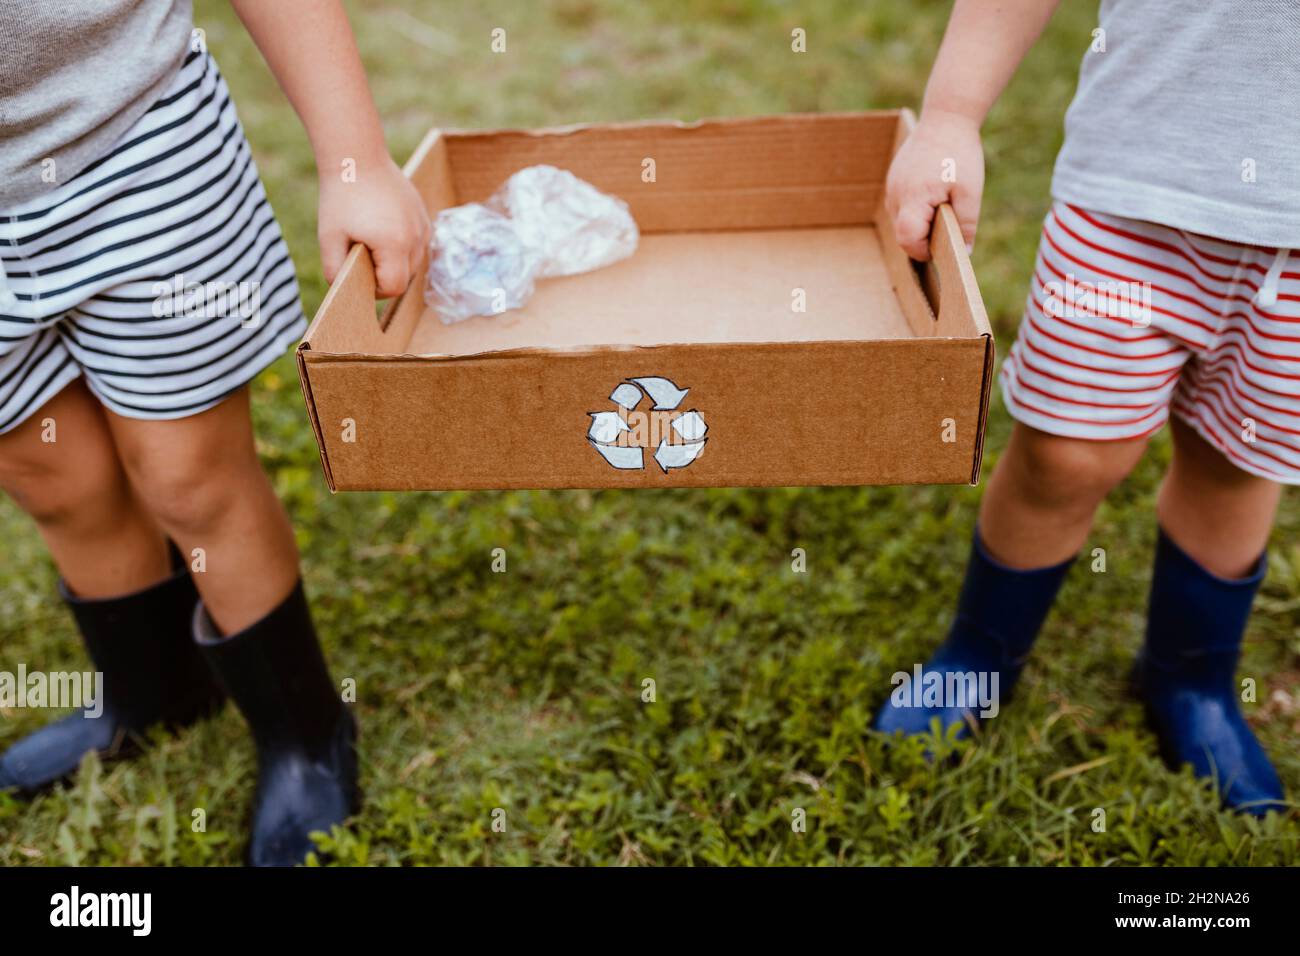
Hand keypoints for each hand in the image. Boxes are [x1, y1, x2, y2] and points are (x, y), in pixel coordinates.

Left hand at [317, 157, 430, 297]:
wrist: (358, 156)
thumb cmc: (341, 196)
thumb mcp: (329, 236)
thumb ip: (334, 269)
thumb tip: (345, 291)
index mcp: (394, 245)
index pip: (394, 288)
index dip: (376, 289)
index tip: (360, 274)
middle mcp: (416, 238)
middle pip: (406, 278)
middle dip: (385, 275)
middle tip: (362, 255)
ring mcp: (423, 226)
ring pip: (414, 262)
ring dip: (395, 261)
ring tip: (372, 240)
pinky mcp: (424, 217)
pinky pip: (418, 245)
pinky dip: (403, 247)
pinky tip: (383, 230)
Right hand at [884, 110, 983, 260]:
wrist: (946, 117)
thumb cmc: (960, 153)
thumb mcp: (970, 192)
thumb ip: (966, 224)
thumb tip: (965, 252)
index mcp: (914, 198)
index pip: (907, 239)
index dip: (922, 250)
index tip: (940, 247)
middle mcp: (896, 194)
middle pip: (902, 232)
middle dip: (923, 237)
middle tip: (947, 223)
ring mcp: (891, 186)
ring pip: (900, 219)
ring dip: (919, 222)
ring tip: (942, 203)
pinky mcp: (893, 179)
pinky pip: (900, 205)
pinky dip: (915, 208)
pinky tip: (933, 193)